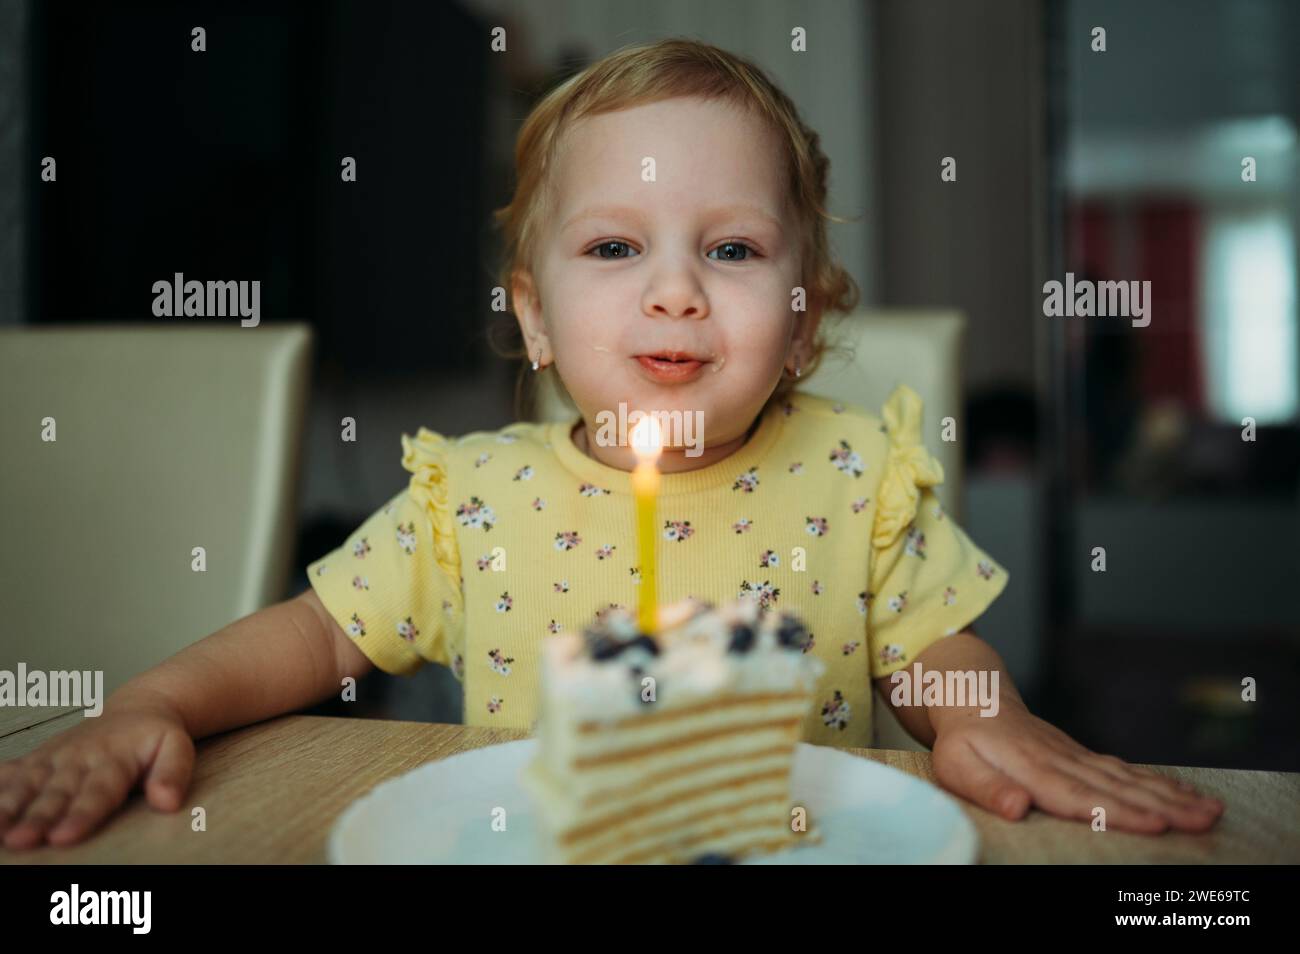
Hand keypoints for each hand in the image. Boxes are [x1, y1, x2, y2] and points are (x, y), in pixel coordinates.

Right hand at [0, 701, 194, 849]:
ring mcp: (54, 758)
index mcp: (114, 759)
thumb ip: (174, 773)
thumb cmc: (154, 735)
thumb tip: (168, 801)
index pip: (98, 791)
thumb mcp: (176, 746)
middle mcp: (79, 759)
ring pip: (29, 784)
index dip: (81, 814)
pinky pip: (11, 771)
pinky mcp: (37, 759)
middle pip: (58, 793)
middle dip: (38, 817)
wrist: (136, 707)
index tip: (63, 836)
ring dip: (10, 805)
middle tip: (21, 839)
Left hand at [930, 700, 1224, 832]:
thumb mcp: (957, 766)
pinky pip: (1125, 770)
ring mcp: (1076, 756)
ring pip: (1129, 777)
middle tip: (1207, 821)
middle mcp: (1062, 760)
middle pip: (1117, 787)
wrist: (974, 697)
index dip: (1118, 812)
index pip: (1079, 795)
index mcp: (1031, 766)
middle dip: (1165, 806)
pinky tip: (1187, 793)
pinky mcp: (1083, 756)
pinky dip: (1159, 782)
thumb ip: (986, 787)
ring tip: (1212, 810)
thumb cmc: (962, 742)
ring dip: (1172, 795)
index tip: (1156, 824)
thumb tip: (1016, 807)